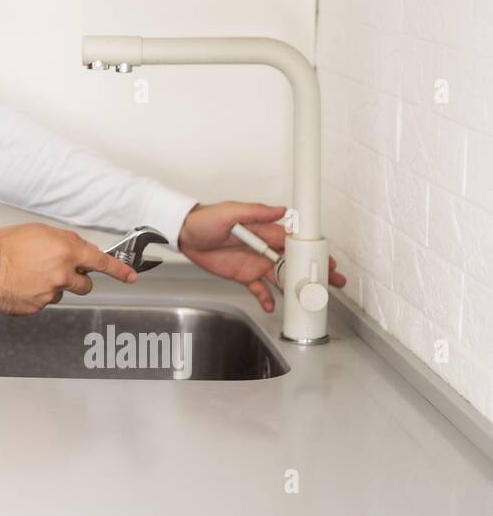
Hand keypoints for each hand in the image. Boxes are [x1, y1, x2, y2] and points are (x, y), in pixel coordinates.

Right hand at [0, 223, 137, 316]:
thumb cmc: (6, 246)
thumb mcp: (40, 231)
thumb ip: (65, 240)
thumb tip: (79, 247)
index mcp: (66, 252)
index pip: (102, 263)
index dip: (119, 270)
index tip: (130, 276)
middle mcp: (62, 275)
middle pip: (85, 284)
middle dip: (77, 279)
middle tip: (58, 271)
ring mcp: (51, 294)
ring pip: (62, 293)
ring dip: (52, 286)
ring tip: (30, 275)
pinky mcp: (38, 307)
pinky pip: (44, 302)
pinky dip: (36, 295)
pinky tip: (23, 285)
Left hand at [177, 201, 346, 312]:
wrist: (184, 234)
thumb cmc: (205, 219)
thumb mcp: (230, 211)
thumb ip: (256, 212)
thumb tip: (281, 209)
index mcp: (264, 231)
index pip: (294, 243)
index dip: (311, 252)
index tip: (327, 260)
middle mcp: (264, 248)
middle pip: (294, 262)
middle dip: (312, 272)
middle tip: (331, 282)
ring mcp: (255, 263)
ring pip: (281, 277)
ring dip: (295, 288)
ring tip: (309, 299)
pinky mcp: (243, 275)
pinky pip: (259, 289)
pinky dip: (267, 298)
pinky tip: (272, 306)